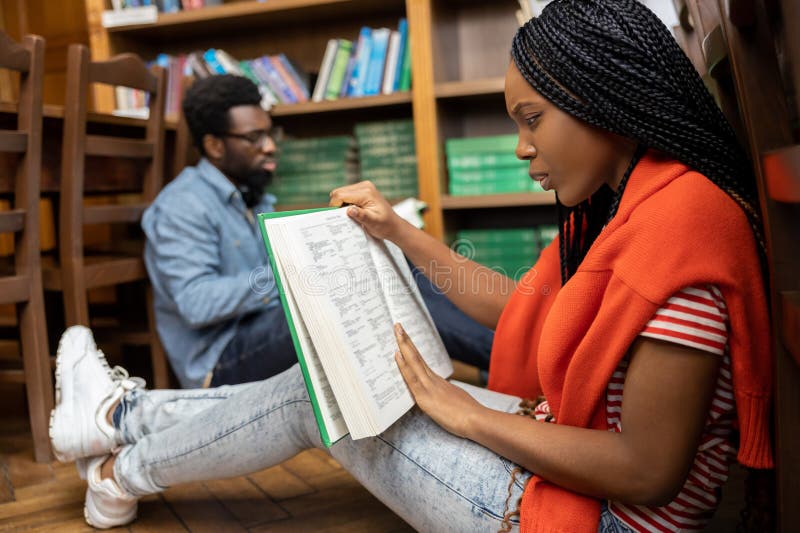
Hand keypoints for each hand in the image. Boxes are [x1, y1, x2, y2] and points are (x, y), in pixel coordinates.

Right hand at [329, 181, 406, 240]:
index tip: (336, 217)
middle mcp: (365, 186)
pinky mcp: (362, 190)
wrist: (394, 225)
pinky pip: (346, 194)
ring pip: (341, 192)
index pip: (341, 195)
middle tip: (343, 218)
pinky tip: (353, 212)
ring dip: (341, 204)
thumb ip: (362, 216)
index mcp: (367, 193)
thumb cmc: (385, 225)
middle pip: (339, 192)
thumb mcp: (373, 223)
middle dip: (337, 205)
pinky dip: (345, 203)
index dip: (335, 206)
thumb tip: (350, 210)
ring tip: (350, 215)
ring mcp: (364, 186)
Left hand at [393, 323, 484, 437]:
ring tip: (397, 330)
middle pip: (416, 357)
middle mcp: (433, 380)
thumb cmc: (469, 415)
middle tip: (398, 326)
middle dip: (406, 341)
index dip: (412, 351)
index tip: (405, 339)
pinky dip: (404, 365)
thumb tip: (443, 395)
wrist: (476, 420)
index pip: (421, 363)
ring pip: (413, 361)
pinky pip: (411, 378)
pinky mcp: (425, 397)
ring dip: (404, 345)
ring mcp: (429, 387)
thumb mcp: (455, 400)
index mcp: (438, 382)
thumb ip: (446, 395)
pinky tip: (397, 354)